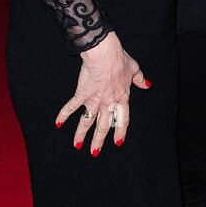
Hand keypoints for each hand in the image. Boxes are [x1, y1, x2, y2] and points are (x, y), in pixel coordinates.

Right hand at [56, 31, 150, 155]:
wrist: (104, 54)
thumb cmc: (119, 58)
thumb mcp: (134, 69)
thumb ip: (140, 79)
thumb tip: (147, 84)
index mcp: (122, 98)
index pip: (122, 120)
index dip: (120, 131)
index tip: (118, 142)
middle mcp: (108, 103)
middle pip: (104, 126)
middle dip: (99, 140)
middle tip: (95, 152)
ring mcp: (94, 100)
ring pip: (88, 122)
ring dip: (81, 135)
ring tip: (77, 145)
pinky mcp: (82, 94)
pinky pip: (71, 107)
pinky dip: (64, 115)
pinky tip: (58, 124)